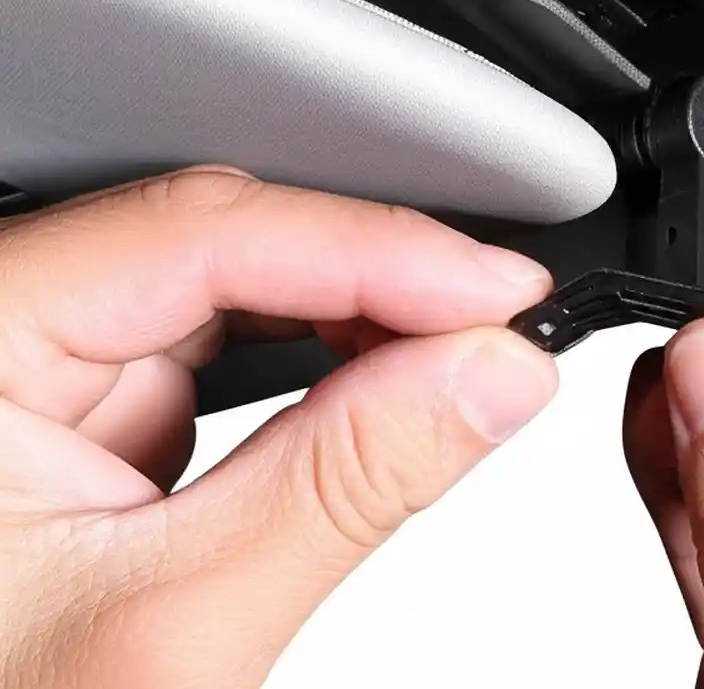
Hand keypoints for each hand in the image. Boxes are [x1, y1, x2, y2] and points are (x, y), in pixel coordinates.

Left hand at [0, 167, 558, 687]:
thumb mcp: (177, 622)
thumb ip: (343, 485)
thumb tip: (488, 377)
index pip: (196, 237)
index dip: (373, 253)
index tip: (498, 296)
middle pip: (223, 247)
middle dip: (381, 285)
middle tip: (501, 333)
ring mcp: (42, 375)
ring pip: (235, 295)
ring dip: (362, 325)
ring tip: (460, 365)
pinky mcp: (93, 419)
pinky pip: (229, 355)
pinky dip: (325, 373)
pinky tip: (385, 393)